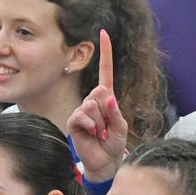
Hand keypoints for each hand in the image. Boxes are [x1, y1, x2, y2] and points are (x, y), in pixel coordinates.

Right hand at [66, 30, 127, 182]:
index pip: (105, 71)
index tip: (103, 32)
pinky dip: (91, 125)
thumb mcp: (121, 126)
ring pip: (91, 104)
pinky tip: (93, 134)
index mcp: (106, 98)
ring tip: (101, 133)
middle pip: (100, 92)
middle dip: (107, 110)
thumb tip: (106, 97)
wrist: (104, 162)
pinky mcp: (74, 121)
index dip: (105, 53)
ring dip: (100, 121)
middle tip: (107, 126)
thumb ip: (114, 111)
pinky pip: (82, 115)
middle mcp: (92, 101)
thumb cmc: (114, 143)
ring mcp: (82, 111)